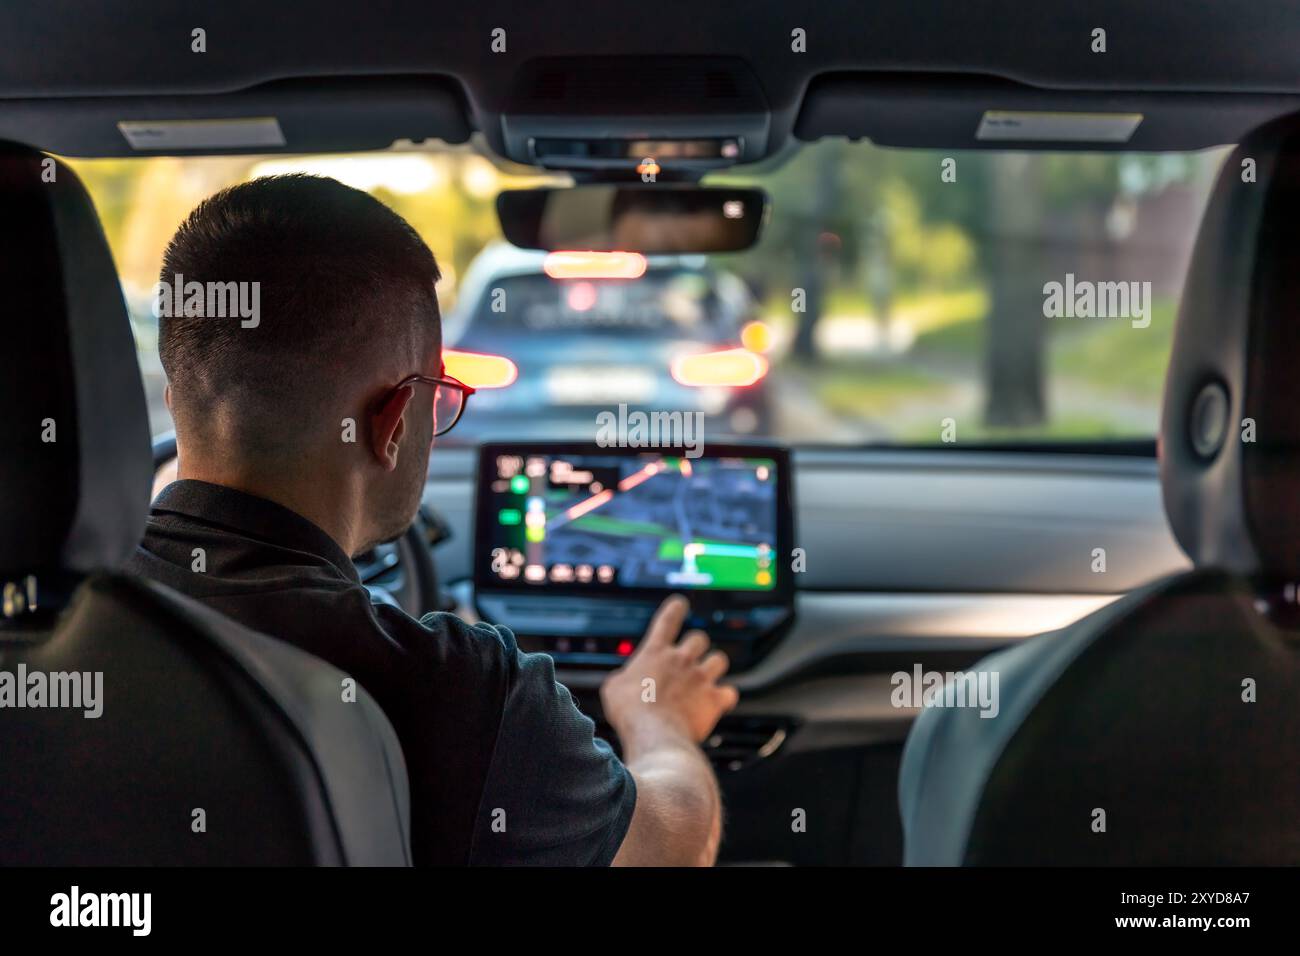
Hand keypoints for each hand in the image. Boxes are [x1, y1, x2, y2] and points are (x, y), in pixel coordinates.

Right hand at [600, 594, 739, 744]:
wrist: (654, 734)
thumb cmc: (630, 712)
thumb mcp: (613, 688)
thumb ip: (624, 678)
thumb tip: (625, 682)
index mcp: (655, 652)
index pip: (667, 620)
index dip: (675, 609)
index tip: (680, 603)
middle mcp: (681, 660)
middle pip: (699, 638)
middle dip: (696, 646)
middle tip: (690, 658)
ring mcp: (700, 678)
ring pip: (719, 659)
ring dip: (714, 666)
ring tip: (707, 677)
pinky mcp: (714, 699)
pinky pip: (730, 692)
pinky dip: (725, 697)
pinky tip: (720, 702)